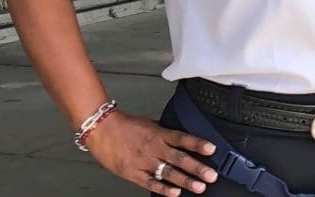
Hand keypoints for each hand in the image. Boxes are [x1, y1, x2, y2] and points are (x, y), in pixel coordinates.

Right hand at [83, 109, 218, 195]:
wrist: (102, 129)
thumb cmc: (126, 126)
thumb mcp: (151, 124)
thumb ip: (165, 134)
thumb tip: (182, 141)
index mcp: (159, 134)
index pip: (182, 138)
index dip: (198, 144)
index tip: (212, 149)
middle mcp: (153, 148)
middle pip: (179, 158)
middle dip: (197, 168)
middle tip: (211, 175)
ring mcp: (143, 161)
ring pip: (168, 173)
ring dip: (185, 181)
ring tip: (199, 187)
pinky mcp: (133, 173)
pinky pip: (150, 182)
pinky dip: (163, 188)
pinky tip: (175, 193)